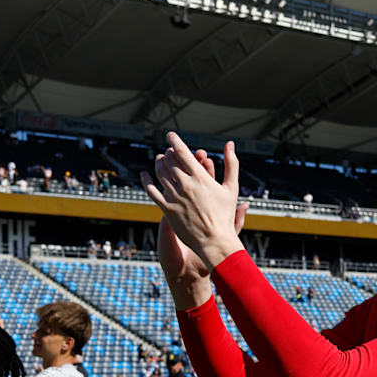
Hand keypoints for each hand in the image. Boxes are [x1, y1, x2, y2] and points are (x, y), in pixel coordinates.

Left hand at [143, 134, 246, 271]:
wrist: (214, 240)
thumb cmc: (225, 214)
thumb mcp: (231, 187)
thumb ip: (231, 164)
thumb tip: (230, 144)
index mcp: (200, 178)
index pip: (182, 152)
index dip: (174, 141)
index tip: (170, 135)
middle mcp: (185, 185)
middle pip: (169, 161)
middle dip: (168, 153)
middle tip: (168, 151)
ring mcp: (174, 197)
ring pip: (160, 173)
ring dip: (158, 164)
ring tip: (160, 160)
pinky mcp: (167, 209)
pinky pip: (151, 191)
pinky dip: (146, 181)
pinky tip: (144, 175)